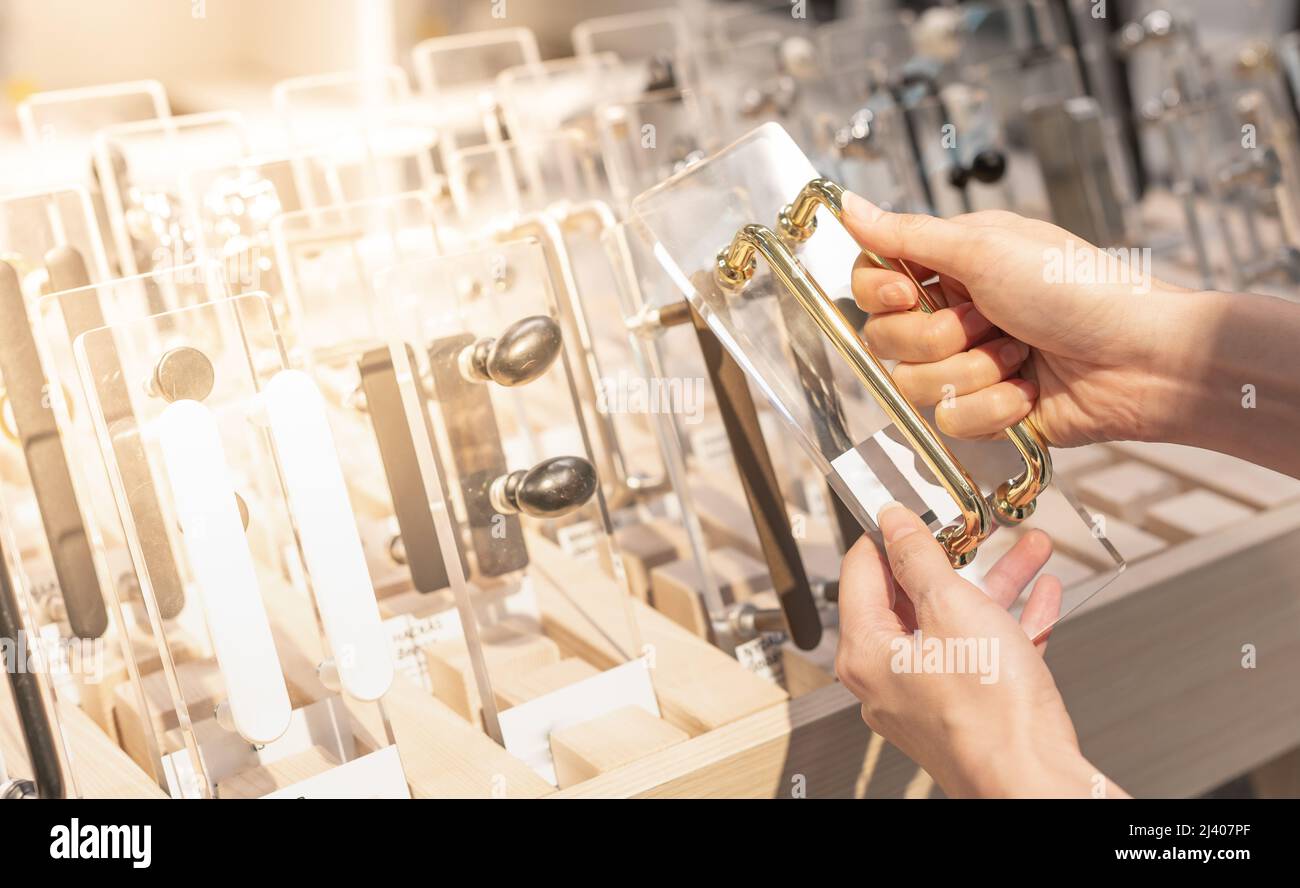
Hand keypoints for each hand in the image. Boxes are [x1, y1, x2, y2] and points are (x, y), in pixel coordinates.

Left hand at [835, 501, 1125, 797]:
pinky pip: (981, 653)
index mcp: (866, 653)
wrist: (1035, 779)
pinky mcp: (965, 709)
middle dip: (955, 557)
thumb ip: (920, 558)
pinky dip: (1007, 623)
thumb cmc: (990, 714)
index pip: (860, 572)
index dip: (888, 533)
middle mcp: (887, 679)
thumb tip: (896, 523)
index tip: (912, 509)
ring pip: (955, 622)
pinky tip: (1040, 598)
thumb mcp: (952, 608)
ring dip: (993, 583)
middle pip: (911, 597)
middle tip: (975, 528)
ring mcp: (926, 697)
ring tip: (1027, 551)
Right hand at [841, 194, 1183, 447]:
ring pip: (913, 386)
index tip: (909, 292)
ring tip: (1020, 355)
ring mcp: (967, 366)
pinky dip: (994, 408)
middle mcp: (951, 315)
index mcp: (949, 266)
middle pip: (884, 339)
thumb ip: (908, 234)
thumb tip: (849, 204)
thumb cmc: (1078, 290)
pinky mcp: (984, 412)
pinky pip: (950, 423)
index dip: (878, 293)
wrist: (1141, 361)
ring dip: (974, 372)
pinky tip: (1029, 392)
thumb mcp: (987, 248)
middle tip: (989, 320)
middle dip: (939, 337)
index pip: (870, 281)